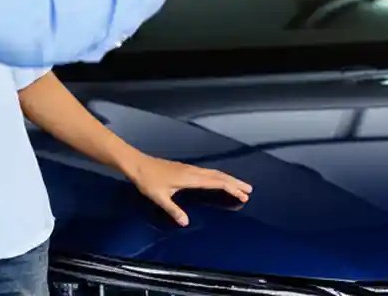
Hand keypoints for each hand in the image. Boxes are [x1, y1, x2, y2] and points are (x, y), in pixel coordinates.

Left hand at [125, 153, 252, 226]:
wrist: (138, 164)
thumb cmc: (148, 181)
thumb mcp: (160, 198)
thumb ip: (173, 210)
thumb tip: (185, 222)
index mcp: (190, 177)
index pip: (216, 182)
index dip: (231, 188)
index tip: (243, 195)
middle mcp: (193, 171)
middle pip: (219, 176)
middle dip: (235, 183)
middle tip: (249, 191)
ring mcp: (189, 169)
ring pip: (214, 173)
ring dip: (228, 179)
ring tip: (239, 186)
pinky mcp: (185, 169)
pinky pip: (207, 172)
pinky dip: (218, 177)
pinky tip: (219, 181)